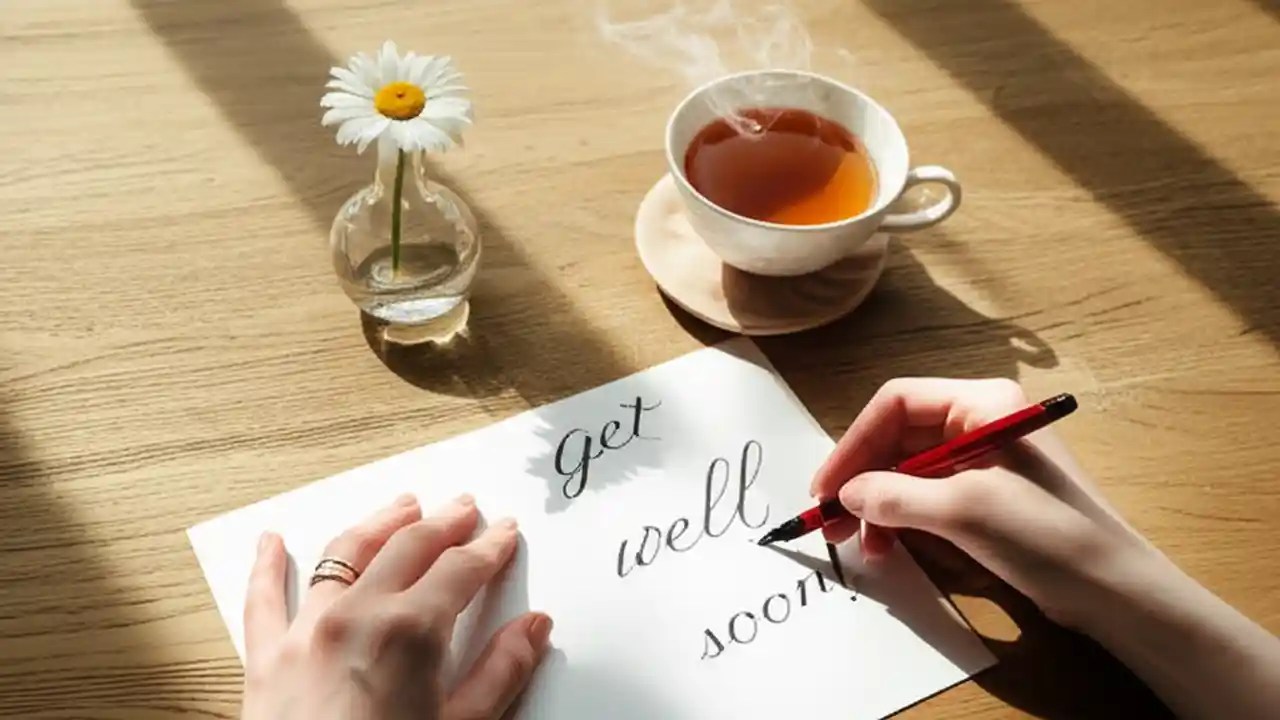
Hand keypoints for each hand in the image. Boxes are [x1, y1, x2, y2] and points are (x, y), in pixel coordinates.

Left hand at [240, 493, 551, 719]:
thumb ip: (501, 672)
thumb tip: (533, 628)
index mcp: (411, 630)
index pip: (462, 568)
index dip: (489, 546)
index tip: (503, 534)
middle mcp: (357, 614)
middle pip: (408, 545)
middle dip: (442, 521)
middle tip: (464, 508)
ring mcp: (306, 630)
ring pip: (343, 551)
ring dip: (377, 522)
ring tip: (400, 505)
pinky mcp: (266, 657)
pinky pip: (262, 599)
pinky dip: (265, 565)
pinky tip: (270, 542)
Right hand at [810, 378, 1153, 626]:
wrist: (1113, 589)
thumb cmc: (1044, 535)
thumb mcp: (962, 511)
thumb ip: (894, 496)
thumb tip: (845, 494)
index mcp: (982, 403)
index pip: (896, 404)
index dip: (853, 443)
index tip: (825, 487)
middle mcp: (981, 420)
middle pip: (899, 437)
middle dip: (862, 478)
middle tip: (831, 521)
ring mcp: (985, 458)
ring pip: (909, 470)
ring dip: (879, 505)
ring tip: (863, 545)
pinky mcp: (988, 495)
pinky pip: (930, 495)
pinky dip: (904, 518)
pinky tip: (890, 546)